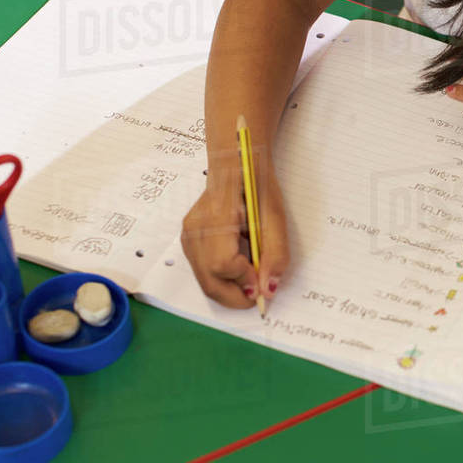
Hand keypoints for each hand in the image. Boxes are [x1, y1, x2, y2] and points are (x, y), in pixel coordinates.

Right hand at [180, 159, 289, 308]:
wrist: (235, 166)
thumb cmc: (255, 187)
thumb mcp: (275, 219)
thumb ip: (274, 256)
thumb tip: (269, 290)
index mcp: (216, 219)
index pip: (223, 265)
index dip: (245, 280)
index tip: (263, 281)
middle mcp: (195, 230)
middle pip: (209, 282)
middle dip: (236, 296)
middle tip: (258, 295)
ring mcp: (188, 236)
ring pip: (205, 281)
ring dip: (229, 289)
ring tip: (251, 277)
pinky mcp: (189, 241)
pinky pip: (203, 271)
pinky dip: (221, 278)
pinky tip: (239, 266)